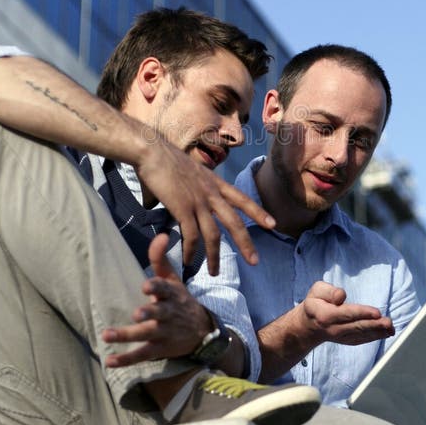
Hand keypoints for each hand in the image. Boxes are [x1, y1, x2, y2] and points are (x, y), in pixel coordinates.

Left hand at [103, 233, 212, 366]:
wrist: (203, 331)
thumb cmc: (181, 301)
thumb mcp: (173, 280)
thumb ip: (161, 259)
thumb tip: (161, 235)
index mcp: (172, 295)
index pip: (165, 289)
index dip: (156, 287)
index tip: (146, 286)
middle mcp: (168, 314)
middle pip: (158, 314)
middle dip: (149, 313)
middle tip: (137, 314)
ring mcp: (163, 333)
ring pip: (145, 335)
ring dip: (127, 335)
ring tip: (107, 335)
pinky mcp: (158, 349)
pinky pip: (141, 355)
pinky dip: (125, 359)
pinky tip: (109, 361)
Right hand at [135, 138, 274, 274]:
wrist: (153, 152)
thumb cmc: (165, 159)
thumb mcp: (191, 171)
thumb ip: (194, 188)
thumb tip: (190, 199)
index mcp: (215, 183)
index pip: (242, 199)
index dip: (258, 212)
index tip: (272, 224)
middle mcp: (211, 193)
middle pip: (235, 222)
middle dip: (246, 243)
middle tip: (254, 261)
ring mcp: (198, 202)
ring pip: (213, 235)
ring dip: (215, 257)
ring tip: (215, 272)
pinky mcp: (182, 208)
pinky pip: (191, 236)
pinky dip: (191, 251)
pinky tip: (188, 261)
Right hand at [299, 281, 394, 346]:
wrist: (308, 326)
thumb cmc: (315, 303)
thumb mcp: (316, 291)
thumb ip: (328, 291)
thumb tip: (341, 296)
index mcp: (325, 315)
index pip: (347, 314)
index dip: (363, 313)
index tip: (377, 312)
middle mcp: (334, 329)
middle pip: (357, 326)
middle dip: (375, 325)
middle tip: (388, 322)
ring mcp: (341, 337)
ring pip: (362, 334)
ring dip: (378, 332)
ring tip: (391, 328)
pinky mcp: (347, 341)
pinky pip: (362, 339)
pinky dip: (375, 336)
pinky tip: (386, 333)